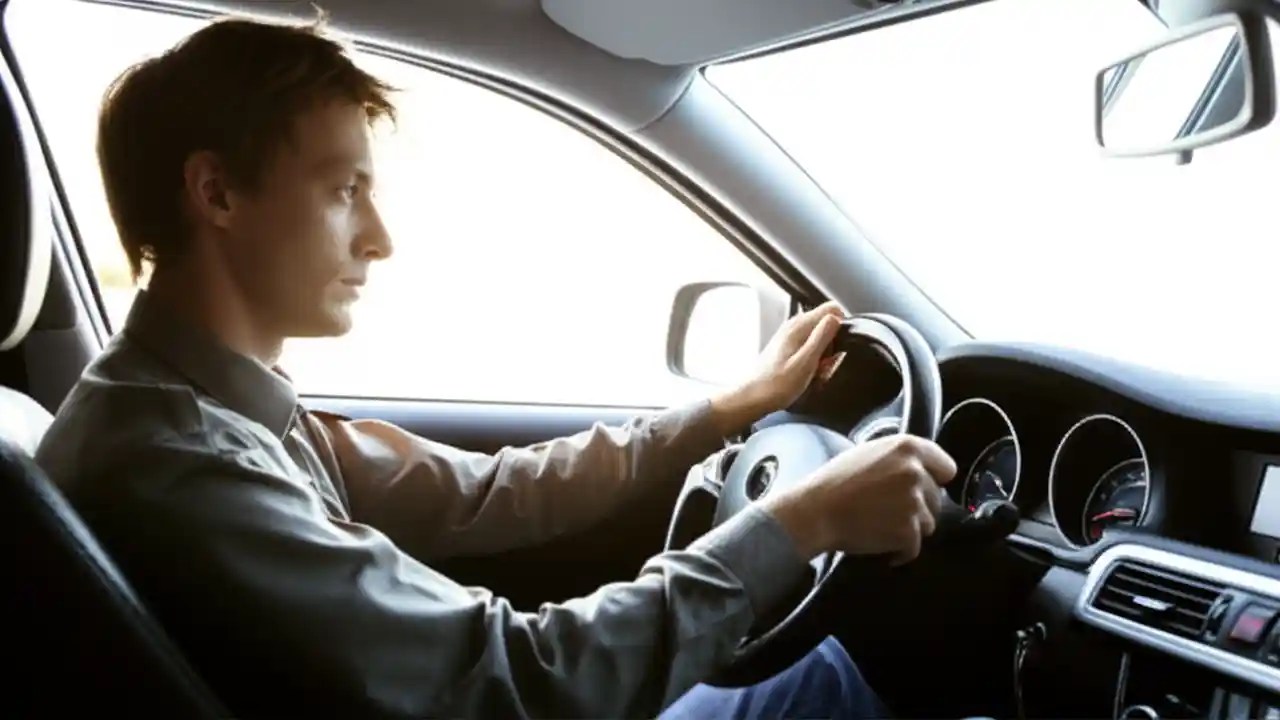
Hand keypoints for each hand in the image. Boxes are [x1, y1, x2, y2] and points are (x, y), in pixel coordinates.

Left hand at [750, 300, 845, 410]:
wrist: (754, 398)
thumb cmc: (778, 384)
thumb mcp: (805, 362)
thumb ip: (821, 337)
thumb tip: (836, 317)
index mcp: (799, 325)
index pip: (831, 309)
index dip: (841, 328)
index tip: (836, 348)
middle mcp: (795, 326)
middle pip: (828, 326)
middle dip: (833, 346)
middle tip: (824, 366)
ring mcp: (791, 337)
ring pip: (821, 340)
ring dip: (824, 357)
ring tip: (815, 373)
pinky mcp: (789, 348)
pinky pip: (812, 350)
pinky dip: (815, 362)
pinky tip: (809, 375)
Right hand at [761, 435, 957, 564]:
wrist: (815, 511)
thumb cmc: (834, 482)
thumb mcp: (869, 453)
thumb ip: (900, 458)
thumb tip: (923, 470)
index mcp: (908, 447)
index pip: (947, 468)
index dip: (935, 480)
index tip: (922, 489)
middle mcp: (916, 472)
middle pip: (937, 499)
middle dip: (918, 508)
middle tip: (889, 510)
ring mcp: (914, 503)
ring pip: (929, 524)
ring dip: (909, 529)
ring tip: (881, 525)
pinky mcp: (908, 531)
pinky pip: (914, 547)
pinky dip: (900, 551)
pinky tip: (880, 542)